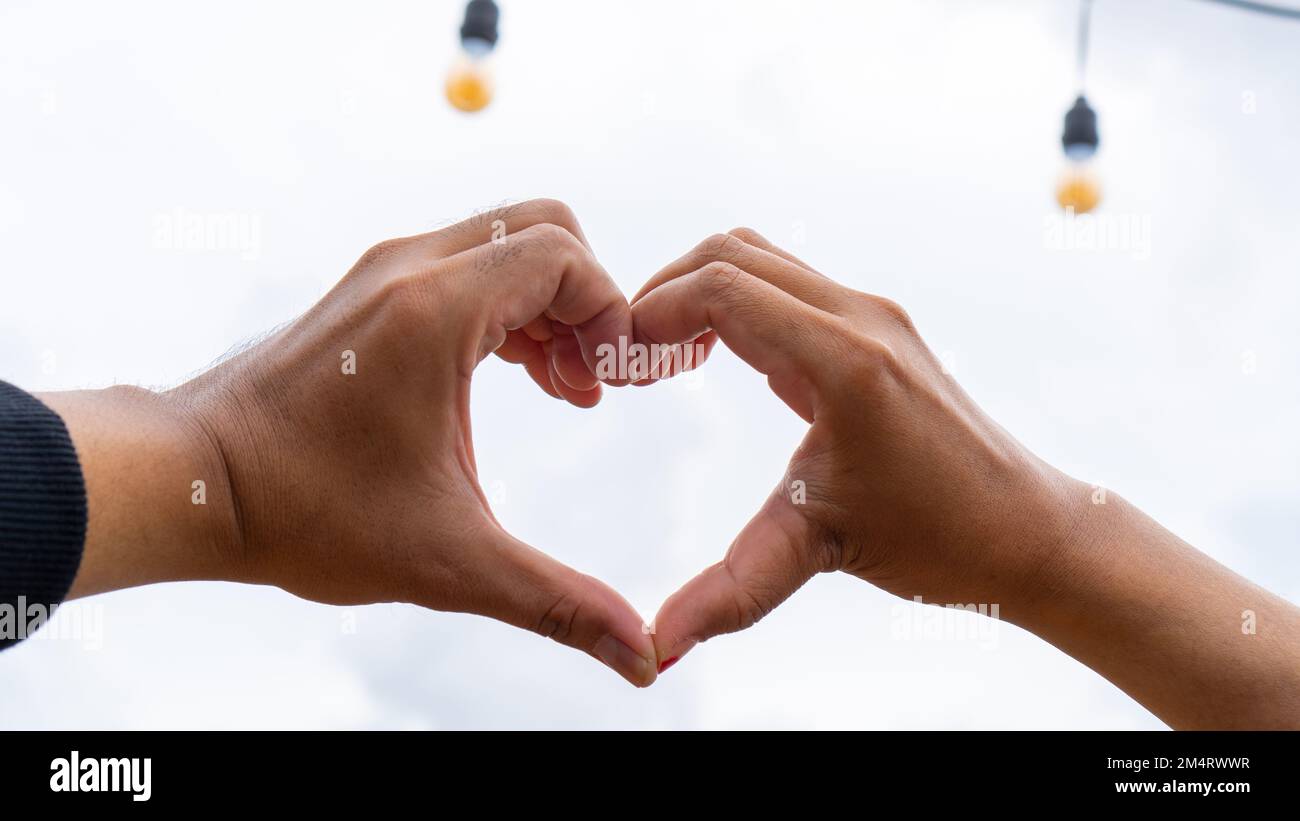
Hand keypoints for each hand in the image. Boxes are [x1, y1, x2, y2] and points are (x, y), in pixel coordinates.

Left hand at [51, 199, 658, 686]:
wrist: (194, 483)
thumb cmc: (306, 514)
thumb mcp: (448, 561)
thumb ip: (556, 602)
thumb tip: (642, 659)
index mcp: (435, 312)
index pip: (564, 256)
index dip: (613, 311)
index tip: (616, 383)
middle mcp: (410, 270)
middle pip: (544, 229)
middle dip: (589, 300)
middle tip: (596, 379)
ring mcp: (385, 273)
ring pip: (504, 243)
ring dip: (550, 306)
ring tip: (566, 388)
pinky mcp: (370, 291)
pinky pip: (466, 266)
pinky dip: (508, 307)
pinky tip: (519, 376)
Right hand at [633, 228, 1299, 728]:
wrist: (1028, 529)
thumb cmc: (939, 540)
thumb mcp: (819, 553)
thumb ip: (730, 592)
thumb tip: (655, 648)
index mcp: (843, 360)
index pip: (723, 289)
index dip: (654, 312)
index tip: (618, 359)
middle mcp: (859, 318)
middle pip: (733, 253)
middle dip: (665, 292)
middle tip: (627, 357)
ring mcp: (873, 316)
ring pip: (761, 258)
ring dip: (701, 290)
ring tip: (663, 357)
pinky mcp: (877, 328)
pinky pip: (789, 284)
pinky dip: (737, 302)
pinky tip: (714, 358)